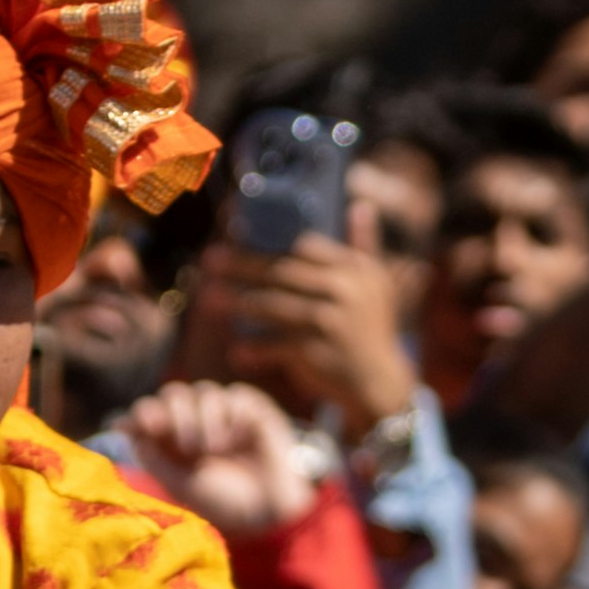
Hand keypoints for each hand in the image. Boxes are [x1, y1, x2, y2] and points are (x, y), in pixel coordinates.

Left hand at [119, 380, 331, 537]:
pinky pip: (232, 396)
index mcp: (173, 440)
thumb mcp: (181, 483)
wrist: (269, 512)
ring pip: (201, 391)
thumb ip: (153, 455)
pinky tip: (238, 441)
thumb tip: (124, 426)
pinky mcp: (250, 408)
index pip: (150, 412)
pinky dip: (229, 418)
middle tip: (186, 444)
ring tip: (214, 450)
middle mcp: (196, 422)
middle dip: (174, 415)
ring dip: (203, 419)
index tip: (142, 425)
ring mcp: (223, 413)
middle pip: (172, 394)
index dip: (143, 413)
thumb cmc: (225, 503)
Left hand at [212, 235, 416, 429]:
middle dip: (241, 266)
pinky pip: (276, 346)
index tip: (236, 233)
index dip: (268, 239)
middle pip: (281, 272)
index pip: (303, 246)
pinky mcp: (316, 352)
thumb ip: (365, 245)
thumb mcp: (376, 285)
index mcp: (353, 270)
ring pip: (273, 307)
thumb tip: (360, 206)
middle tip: (209, 261)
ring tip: (208, 300)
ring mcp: (327, 322)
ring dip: (237, 302)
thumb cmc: (373, 329)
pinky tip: (235, 351)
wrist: (380, 383)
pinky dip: (255, 350)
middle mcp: (342, 291)